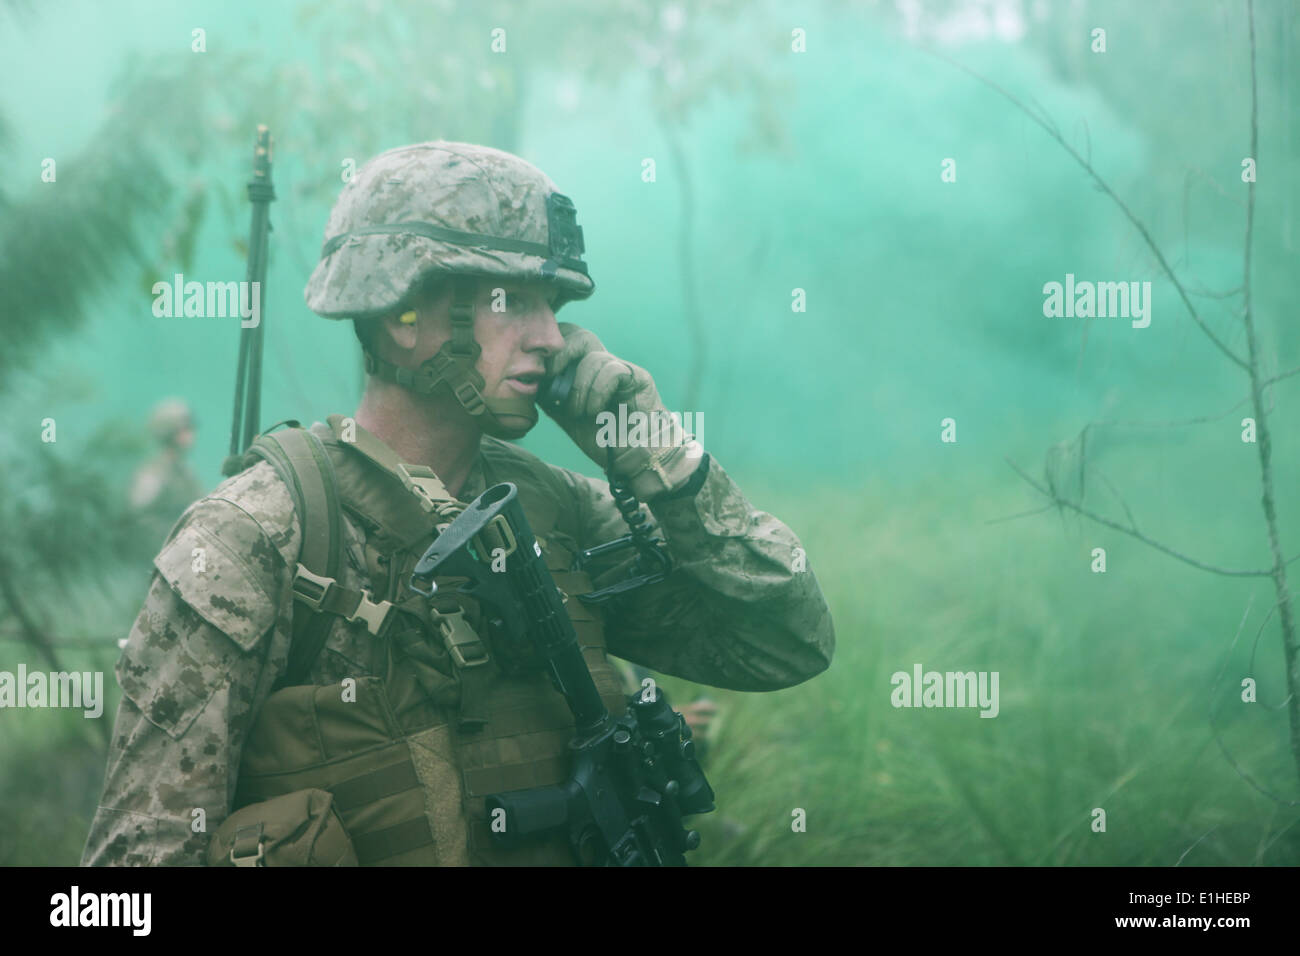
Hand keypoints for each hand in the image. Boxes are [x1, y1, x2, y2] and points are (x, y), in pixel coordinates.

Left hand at [543, 323, 701, 499]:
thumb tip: (530, 378)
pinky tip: (595, 411)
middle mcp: (603, 364)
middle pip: (580, 334)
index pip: (567, 339)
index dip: (550, 349)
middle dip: (560, 354)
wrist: (633, 458)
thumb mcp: (566, 415)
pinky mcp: (638, 378)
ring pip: (593, 355)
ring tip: (578, 412)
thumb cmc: (603, 438)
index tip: (540, 375)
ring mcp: (622, 368)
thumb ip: (549, 395)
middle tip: (551, 377)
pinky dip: (597, 392)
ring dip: (579, 387)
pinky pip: (613, 370)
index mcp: (585, 370)